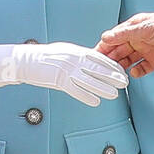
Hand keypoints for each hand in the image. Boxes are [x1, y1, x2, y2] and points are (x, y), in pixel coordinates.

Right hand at [0, 43, 128, 106]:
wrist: (27, 60)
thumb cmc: (47, 56)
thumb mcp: (67, 51)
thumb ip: (81, 56)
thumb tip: (94, 59)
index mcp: (77, 51)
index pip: (99, 58)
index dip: (113, 66)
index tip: (123, 70)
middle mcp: (74, 60)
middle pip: (98, 69)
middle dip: (113, 77)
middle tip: (125, 83)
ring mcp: (67, 70)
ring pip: (89, 81)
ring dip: (103, 88)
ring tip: (115, 94)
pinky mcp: (59, 81)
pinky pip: (75, 90)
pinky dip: (86, 96)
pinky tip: (96, 102)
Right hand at [97, 8, 153, 78]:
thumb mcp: (145, 28)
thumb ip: (125, 34)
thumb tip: (106, 37)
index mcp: (134, 29)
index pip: (113, 39)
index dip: (103, 47)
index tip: (93, 56)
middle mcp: (138, 40)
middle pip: (119, 51)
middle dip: (109, 60)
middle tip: (100, 69)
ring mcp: (147, 51)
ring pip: (128, 60)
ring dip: (121, 67)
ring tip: (114, 74)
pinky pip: (142, 68)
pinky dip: (136, 72)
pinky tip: (133, 74)